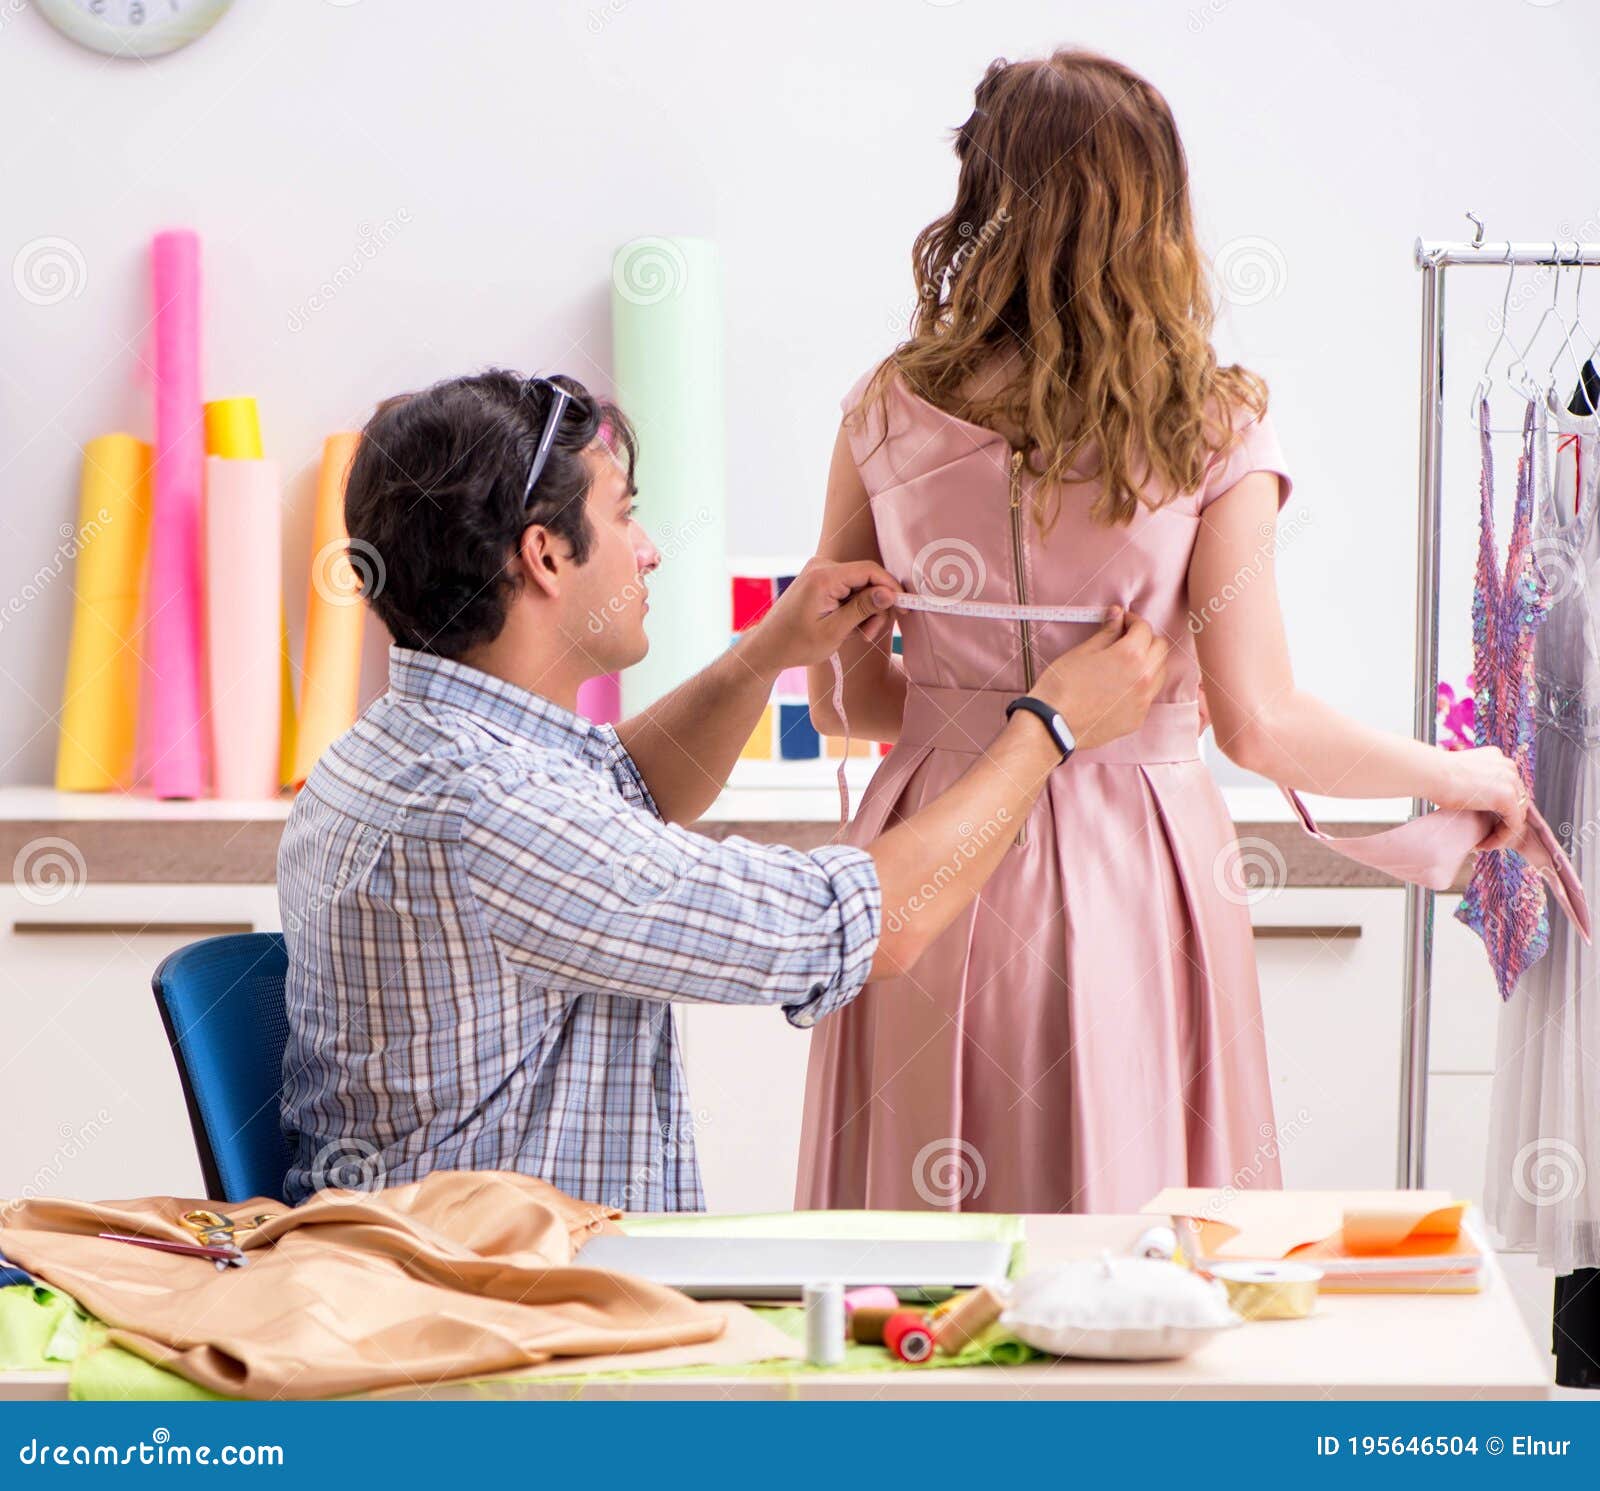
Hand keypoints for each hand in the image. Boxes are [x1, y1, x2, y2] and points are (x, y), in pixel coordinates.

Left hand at [743, 557, 900, 674]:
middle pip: (867, 580)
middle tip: (869, 635)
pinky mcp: (820, 580)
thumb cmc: (796, 644)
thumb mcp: (834, 631)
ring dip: (864, 612)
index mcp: (823, 576)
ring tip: (855, 635)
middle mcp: (822, 567)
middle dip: (874, 608)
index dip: (891, 588)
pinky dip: (853, 609)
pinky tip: (846, 627)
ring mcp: (820, 572)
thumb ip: (863, 609)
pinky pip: (849, 589)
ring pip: (860, 587)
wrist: (768, 647)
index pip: (870, 570)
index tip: (904, 608)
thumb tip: (890, 593)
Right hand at [1030, 607, 1168, 749]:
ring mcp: (1143, 700)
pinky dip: (1141, 685)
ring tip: (1126, 664)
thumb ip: (1106, 632)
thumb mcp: (1082, 652)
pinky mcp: (1138, 718)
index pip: (1144, 628)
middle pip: (1160, 648)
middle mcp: (1143, 677)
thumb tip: (1117, 615)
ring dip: (1149, 662)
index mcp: (1130, 655)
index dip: (1132, 621)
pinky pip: (1148, 695)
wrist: (1053, 724)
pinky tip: (1121, 687)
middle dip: (1146, 639)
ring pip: (1160, 672)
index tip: (1122, 622)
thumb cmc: (1062, 686)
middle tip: (1126, 639)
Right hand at [1435, 745, 1527, 850]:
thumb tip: (1473, 797)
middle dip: (1502, 820)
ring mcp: (1511, 781)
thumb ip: (1475, 782)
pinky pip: (1513, 824)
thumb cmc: (1435, 776)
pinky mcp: (1509, 797)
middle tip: (1485, 836)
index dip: (1497, 807)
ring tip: (1483, 843)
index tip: (1482, 821)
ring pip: (1516, 814)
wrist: (1431, 774)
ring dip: (1501, 831)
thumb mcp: (1461, 776)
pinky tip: (1483, 844)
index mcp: (1497, 758)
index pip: (1508, 787)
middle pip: (1516, 800)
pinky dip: (1500, 838)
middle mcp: (1508, 767)